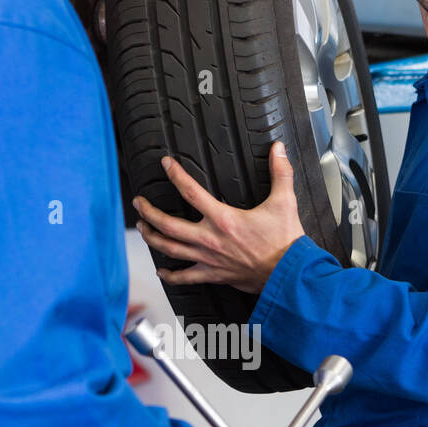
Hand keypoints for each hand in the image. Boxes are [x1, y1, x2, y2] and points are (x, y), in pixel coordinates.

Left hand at [134, 142, 304, 294]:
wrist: (288, 275)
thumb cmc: (285, 242)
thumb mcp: (284, 202)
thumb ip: (280, 173)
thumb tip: (279, 149)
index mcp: (223, 218)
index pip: (191, 192)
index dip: (176, 175)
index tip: (166, 165)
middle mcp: (210, 239)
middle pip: (168, 224)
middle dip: (149, 212)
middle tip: (139, 202)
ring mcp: (209, 259)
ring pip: (171, 249)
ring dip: (152, 237)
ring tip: (142, 228)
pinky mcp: (214, 275)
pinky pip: (186, 277)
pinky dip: (171, 275)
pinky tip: (161, 271)